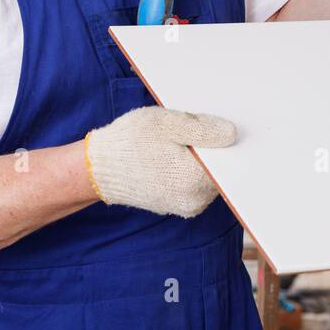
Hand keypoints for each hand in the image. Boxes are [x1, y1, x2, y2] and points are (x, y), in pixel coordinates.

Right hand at [84, 106, 234, 217]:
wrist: (98, 169)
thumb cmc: (129, 143)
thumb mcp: (166, 123)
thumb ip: (202, 128)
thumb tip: (231, 134)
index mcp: (194, 178)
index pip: (230, 158)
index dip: (225, 139)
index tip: (217, 126)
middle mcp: (195, 199)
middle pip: (222, 169)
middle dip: (214, 149)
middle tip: (196, 129)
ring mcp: (188, 206)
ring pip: (209, 176)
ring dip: (202, 159)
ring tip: (181, 142)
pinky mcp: (179, 206)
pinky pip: (196, 184)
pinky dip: (192, 169)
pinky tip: (177, 155)